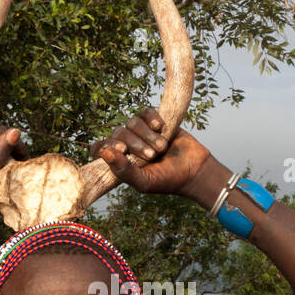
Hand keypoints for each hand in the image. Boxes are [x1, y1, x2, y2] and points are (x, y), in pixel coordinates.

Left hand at [90, 108, 210, 194]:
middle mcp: (127, 146)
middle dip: (135, 144)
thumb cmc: (168, 180)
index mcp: (119, 161)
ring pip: (132, 122)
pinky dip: (151, 117)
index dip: (105, 146)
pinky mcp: (154, 121)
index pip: (99, 148)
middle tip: (152, 155)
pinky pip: (144, 112)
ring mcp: (140, 132)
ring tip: (162, 147)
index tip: (121, 149)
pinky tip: (160, 126)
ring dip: (147, 134)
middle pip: (118, 133)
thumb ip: (123, 170)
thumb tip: (104, 152)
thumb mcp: (144, 182)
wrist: (194, 170)